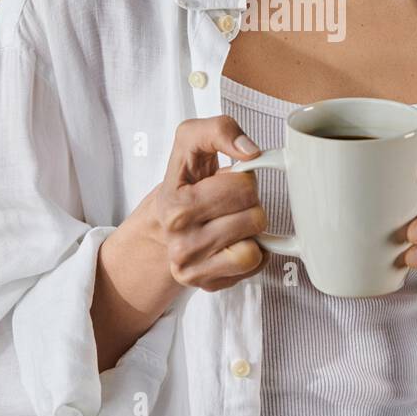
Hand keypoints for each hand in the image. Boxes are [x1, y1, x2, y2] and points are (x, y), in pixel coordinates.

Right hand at [100, 116, 270, 306]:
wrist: (161, 226)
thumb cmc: (185, 182)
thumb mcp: (190, 141)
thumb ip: (219, 130)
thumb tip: (251, 151)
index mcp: (176, 205)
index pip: (243, 187)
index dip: (242, 177)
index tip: (223, 180)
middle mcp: (181, 242)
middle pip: (255, 217)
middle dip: (248, 203)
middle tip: (228, 202)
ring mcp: (194, 268)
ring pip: (255, 247)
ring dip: (250, 230)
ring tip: (231, 221)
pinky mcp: (208, 285)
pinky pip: (255, 266)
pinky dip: (253, 252)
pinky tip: (234, 241)